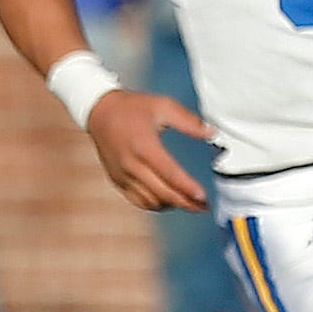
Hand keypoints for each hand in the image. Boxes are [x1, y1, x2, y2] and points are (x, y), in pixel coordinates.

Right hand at [86, 90, 217, 211]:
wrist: (100, 111)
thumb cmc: (133, 108)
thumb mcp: (163, 105)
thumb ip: (189, 121)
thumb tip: (212, 132)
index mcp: (144, 146)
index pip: (169, 173)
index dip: (187, 188)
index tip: (203, 197)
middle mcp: (131, 164)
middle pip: (162, 193)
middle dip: (186, 203)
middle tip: (204, 206)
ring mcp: (122, 175)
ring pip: (150, 201)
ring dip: (171, 204)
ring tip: (190, 202)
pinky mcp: (117, 180)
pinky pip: (138, 200)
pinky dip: (155, 204)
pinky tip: (169, 200)